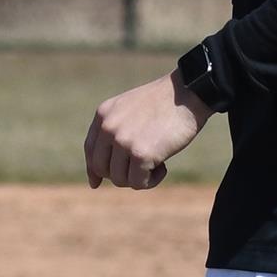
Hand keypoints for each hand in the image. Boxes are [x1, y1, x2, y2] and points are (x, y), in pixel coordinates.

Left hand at [82, 70, 213, 189]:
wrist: (187, 93)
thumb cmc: (164, 103)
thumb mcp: (130, 110)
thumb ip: (116, 131)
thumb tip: (103, 169)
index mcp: (104, 115)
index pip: (90, 149)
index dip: (93, 169)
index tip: (96, 183)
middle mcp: (108, 128)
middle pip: (102, 168)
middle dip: (121, 175)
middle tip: (141, 169)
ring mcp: (122, 141)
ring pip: (119, 179)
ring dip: (139, 178)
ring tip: (157, 163)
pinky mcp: (140, 154)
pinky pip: (138, 183)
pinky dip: (152, 180)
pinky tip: (164, 166)